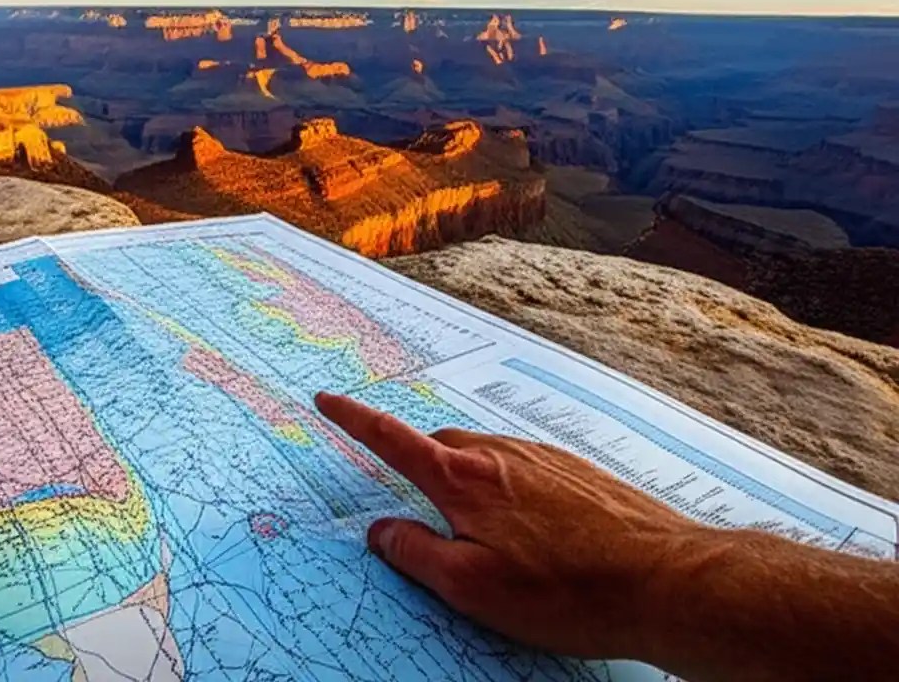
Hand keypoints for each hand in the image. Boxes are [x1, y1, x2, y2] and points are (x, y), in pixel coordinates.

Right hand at [314, 392, 706, 661]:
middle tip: (419, 506)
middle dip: (419, 463)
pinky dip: (508, 487)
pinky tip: (530, 529)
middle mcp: (502, 455)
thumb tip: (381, 530)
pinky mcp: (578, 471)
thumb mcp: (471, 588)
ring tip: (482, 532)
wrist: (665, 581)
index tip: (328, 400)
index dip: (354, 420)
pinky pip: (524, 467)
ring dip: (468, 480)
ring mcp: (544, 458)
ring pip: (485, 456)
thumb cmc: (566, 591)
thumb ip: (415, 554)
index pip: (393, 439)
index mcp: (465, 480)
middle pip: (441, 444)